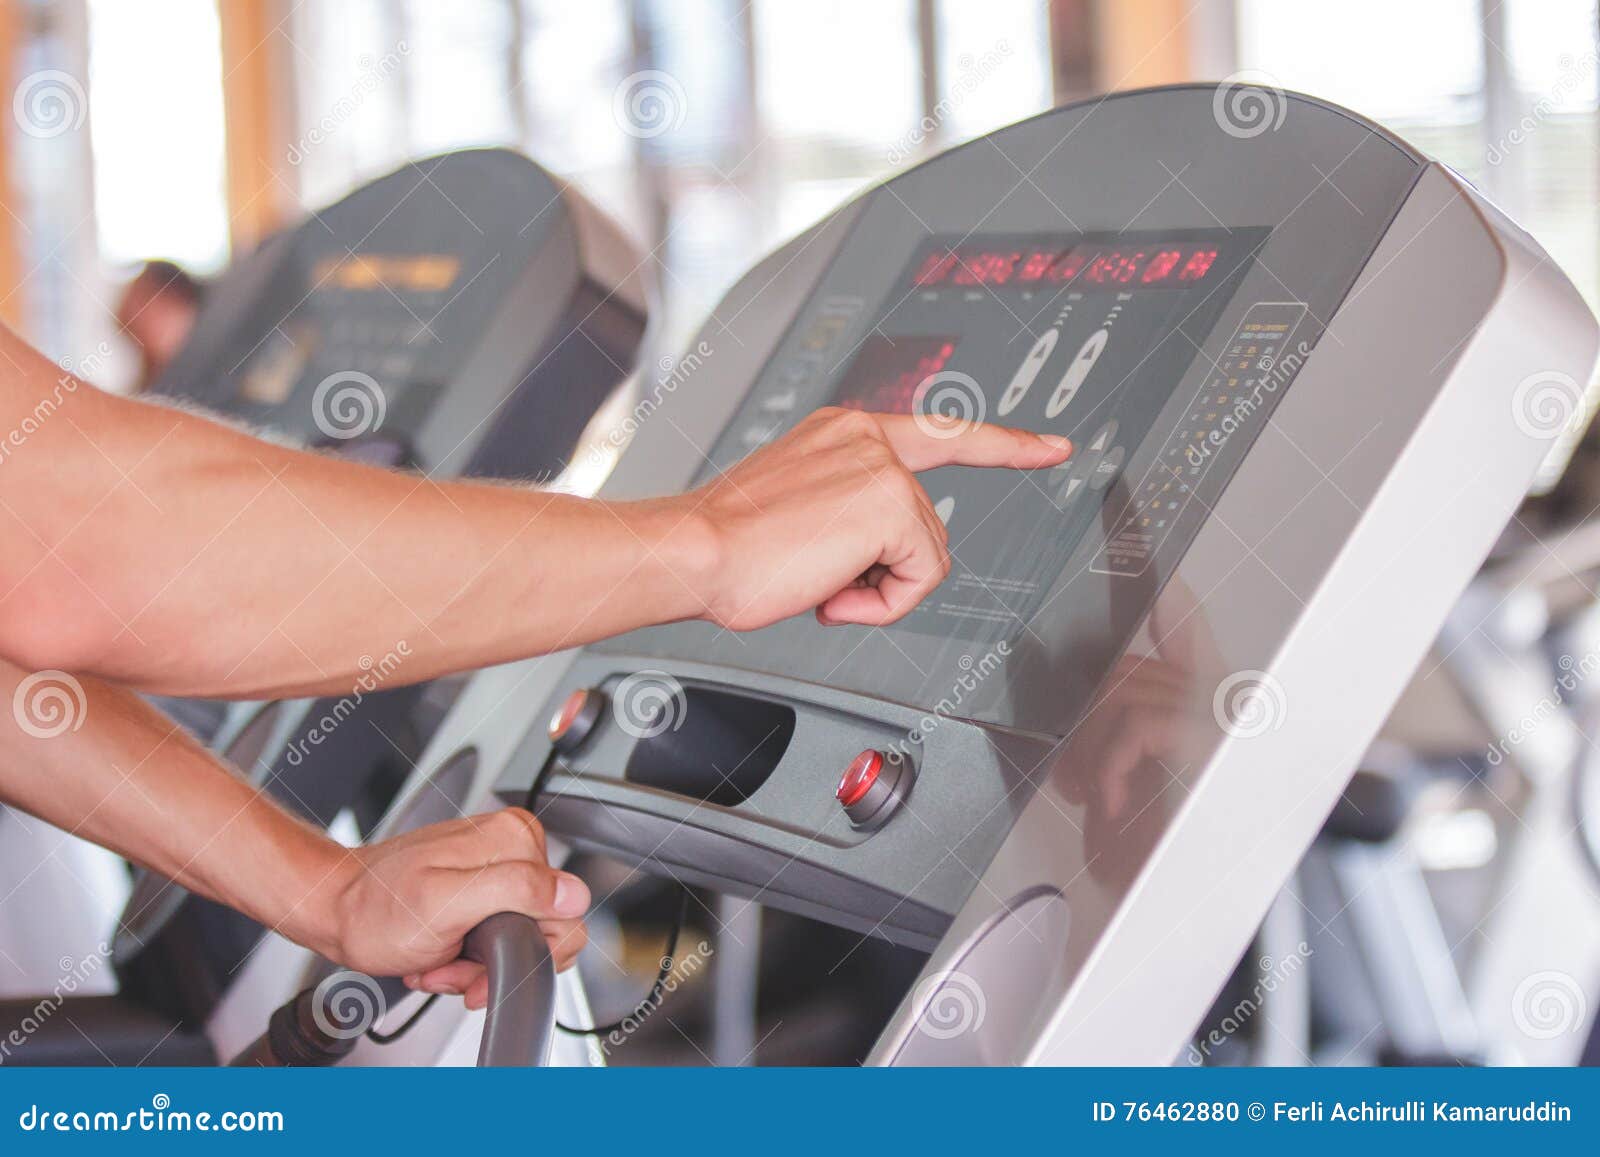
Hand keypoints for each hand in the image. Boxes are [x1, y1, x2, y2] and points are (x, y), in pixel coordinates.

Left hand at [314, 808, 589, 1008]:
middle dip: (495, 963)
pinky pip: (498, 936)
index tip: (477, 964)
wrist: (336, 908)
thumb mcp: (444, 904)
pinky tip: (438, 954)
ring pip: (519, 940)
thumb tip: (571, 893)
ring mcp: (499, 865)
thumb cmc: (374, 908)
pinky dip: (467, 957)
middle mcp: (515, 846)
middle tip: (450, 964)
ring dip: (476, 966)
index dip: (524, 953)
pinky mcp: (484, 885)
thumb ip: (513, 891)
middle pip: (542, 931)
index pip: (564, 913)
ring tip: (436, 959)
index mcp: (516, 840)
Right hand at [681, 407, 1070, 629]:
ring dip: (878, 587)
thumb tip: (877, 555)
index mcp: (842, 431)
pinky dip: (884, 603)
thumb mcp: (795, 508)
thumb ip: (847, 512)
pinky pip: (922, 577)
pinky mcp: (891, 502)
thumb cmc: (726, 546)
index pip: (941, 432)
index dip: (1005, 444)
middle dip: (886, 568)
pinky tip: (833, 594)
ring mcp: (881, 465)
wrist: (695, 551)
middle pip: (927, 523)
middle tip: (822, 579)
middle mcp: (866, 436)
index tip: (1052, 446)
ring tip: (817, 582)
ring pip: (926, 554)